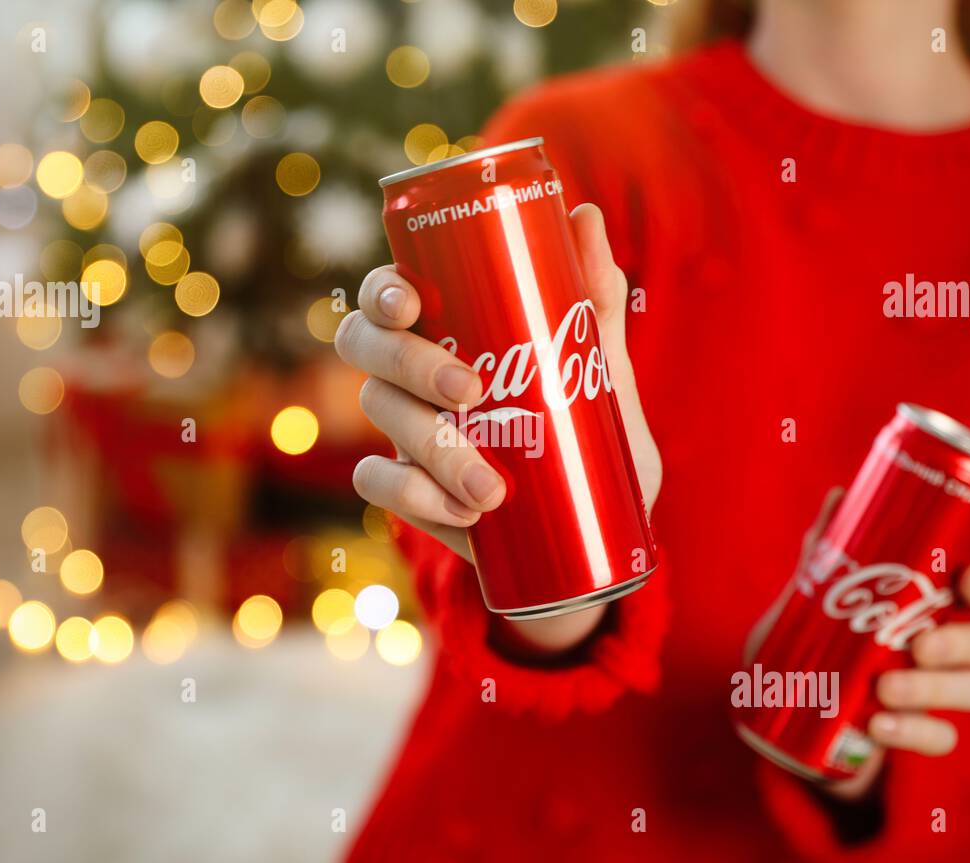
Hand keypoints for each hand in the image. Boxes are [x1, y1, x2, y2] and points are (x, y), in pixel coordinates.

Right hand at [335, 203, 660, 650]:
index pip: (388, 294)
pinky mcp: (406, 491)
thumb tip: (583, 215)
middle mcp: (410, 375)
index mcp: (445, 330)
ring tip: (492, 488)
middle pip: (365, 345)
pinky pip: (378, 484)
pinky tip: (466, 514)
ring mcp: (403, 432)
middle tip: (472, 392)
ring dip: (433, 447)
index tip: (412, 302)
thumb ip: (596, 300)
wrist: (592, 539)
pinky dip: (416, 497)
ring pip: (379, 414)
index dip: (382, 290)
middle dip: (410, 362)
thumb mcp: (604, 373)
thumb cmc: (591, 440)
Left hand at [788, 490, 969, 799]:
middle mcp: (954, 647)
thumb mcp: (813, 595)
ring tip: (884, 688)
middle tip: (920, 646)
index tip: (969, 582)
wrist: (789, 707)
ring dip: (937, 691)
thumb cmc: (816, 639)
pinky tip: (878, 725)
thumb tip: (839, 496)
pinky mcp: (922, 734)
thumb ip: (825, 551)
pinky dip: (914, 732)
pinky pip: (942, 738)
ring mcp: (943, 693)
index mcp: (936, 604)